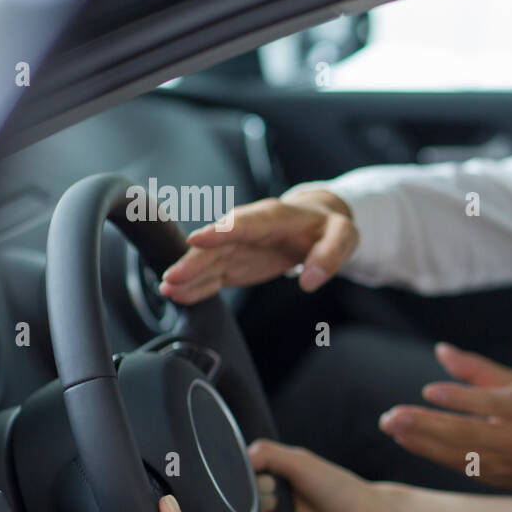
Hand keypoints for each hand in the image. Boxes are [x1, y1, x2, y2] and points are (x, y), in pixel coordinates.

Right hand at [158, 189, 357, 304]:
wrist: (316, 222)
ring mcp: (240, 246)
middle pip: (219, 244)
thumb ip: (330, 254)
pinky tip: (180, 295)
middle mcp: (249, 229)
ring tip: (168, 289)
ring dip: (189, 275)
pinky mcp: (237, 263)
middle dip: (195, 260)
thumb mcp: (343, 235)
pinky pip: (214, 275)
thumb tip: (310, 280)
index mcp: (274, 216)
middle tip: (172, 277)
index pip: (245, 223)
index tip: (197, 240)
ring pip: (210, 260)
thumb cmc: (329, 226)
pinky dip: (198, 285)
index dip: (221, 231)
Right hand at [249, 439, 386, 511]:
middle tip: (275, 494)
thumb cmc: (336, 487)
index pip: (238, 473)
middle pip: (235, 497)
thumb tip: (238, 458)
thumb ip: (268, 454)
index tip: (257, 474)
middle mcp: (268, 499)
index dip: (241, 473)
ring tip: (276, 510)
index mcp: (272, 477)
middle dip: (250, 493)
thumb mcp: (301, 462)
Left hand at [378, 343, 511, 494]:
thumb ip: (477, 369)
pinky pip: (459, 465)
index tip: (428, 390)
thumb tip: (440, 350)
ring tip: (392, 425)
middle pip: (467, 434)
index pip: (489, 405)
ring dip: (421, 441)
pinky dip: (431, 452)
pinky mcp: (497, 479)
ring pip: (458, 454)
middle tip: (392, 415)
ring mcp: (507, 464)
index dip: (459, 399)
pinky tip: (408, 439)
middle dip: (427, 425)